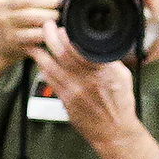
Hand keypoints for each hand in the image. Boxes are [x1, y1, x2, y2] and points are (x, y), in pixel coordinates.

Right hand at [0, 0, 67, 60]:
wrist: (0, 41)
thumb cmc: (20, 7)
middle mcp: (2, 0)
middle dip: (54, 0)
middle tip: (61, 2)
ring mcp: (6, 21)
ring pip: (39, 17)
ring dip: (55, 17)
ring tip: (59, 16)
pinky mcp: (14, 39)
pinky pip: (39, 34)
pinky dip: (50, 32)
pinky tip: (53, 29)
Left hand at [27, 17, 140, 146]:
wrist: (114, 131)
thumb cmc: (120, 104)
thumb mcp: (123, 76)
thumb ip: (109, 60)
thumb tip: (97, 43)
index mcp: (102, 71)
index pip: (80, 47)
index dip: (66, 35)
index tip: (63, 27)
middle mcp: (86, 80)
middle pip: (61, 53)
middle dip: (50, 35)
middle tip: (46, 26)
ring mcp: (74, 91)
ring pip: (49, 65)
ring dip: (40, 51)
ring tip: (36, 41)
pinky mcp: (65, 100)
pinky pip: (48, 80)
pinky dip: (42, 67)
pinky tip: (40, 60)